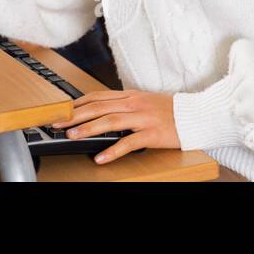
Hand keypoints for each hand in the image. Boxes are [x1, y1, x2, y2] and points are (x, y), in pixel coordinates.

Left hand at [49, 89, 179, 163]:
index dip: (78, 103)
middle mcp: (134, 104)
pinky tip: (101, 157)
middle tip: (58, 123)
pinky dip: (113, 150)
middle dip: (75, 115)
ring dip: (88, 129)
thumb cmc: (169, 110)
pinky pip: (129, 142)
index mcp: (130, 95)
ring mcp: (143, 118)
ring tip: (72, 136)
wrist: (195, 115)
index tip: (63, 110)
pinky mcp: (152, 134)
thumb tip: (102, 110)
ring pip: (110, 121)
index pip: (98, 96)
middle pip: (99, 107)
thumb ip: (124, 104)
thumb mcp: (144, 101)